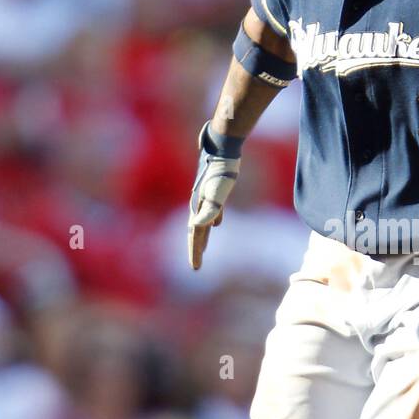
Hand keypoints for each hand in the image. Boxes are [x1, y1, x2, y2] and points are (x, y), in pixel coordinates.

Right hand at [188, 122, 240, 270]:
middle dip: (196, 248)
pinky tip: (217, 223)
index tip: (195, 269)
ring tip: (203, 247)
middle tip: (196, 265)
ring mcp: (206, 197)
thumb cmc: (221, 173)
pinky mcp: (215, 190)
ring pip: (203, 221)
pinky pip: (213, 210)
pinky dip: (214, 219)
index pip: (195, 236)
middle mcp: (199, 204)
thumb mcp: (216, 194)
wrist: (223, 149)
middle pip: (196, 232)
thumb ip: (210, 210)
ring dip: (203, 235)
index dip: (195, 253)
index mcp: (198, 208)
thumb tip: (200, 227)